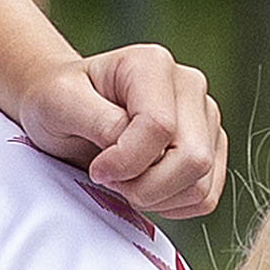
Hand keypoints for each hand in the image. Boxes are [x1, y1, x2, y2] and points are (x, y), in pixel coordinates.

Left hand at [0, 44, 224, 221]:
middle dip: (144, 186)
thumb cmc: (58, 100)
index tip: (96, 168)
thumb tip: (128, 145)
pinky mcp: (211, 148)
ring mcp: (205, 117)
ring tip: (124, 182)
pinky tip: (144, 189)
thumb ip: (98, 121)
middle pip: (192, 158)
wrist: (66, 108)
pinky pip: (206, 197)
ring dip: (157, 197)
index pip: (160, 127)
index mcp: (153, 64)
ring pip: (202, 182)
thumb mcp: (60, 103)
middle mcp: (189, 86)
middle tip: (110, 180)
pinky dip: (173, 205)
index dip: (125, 161)